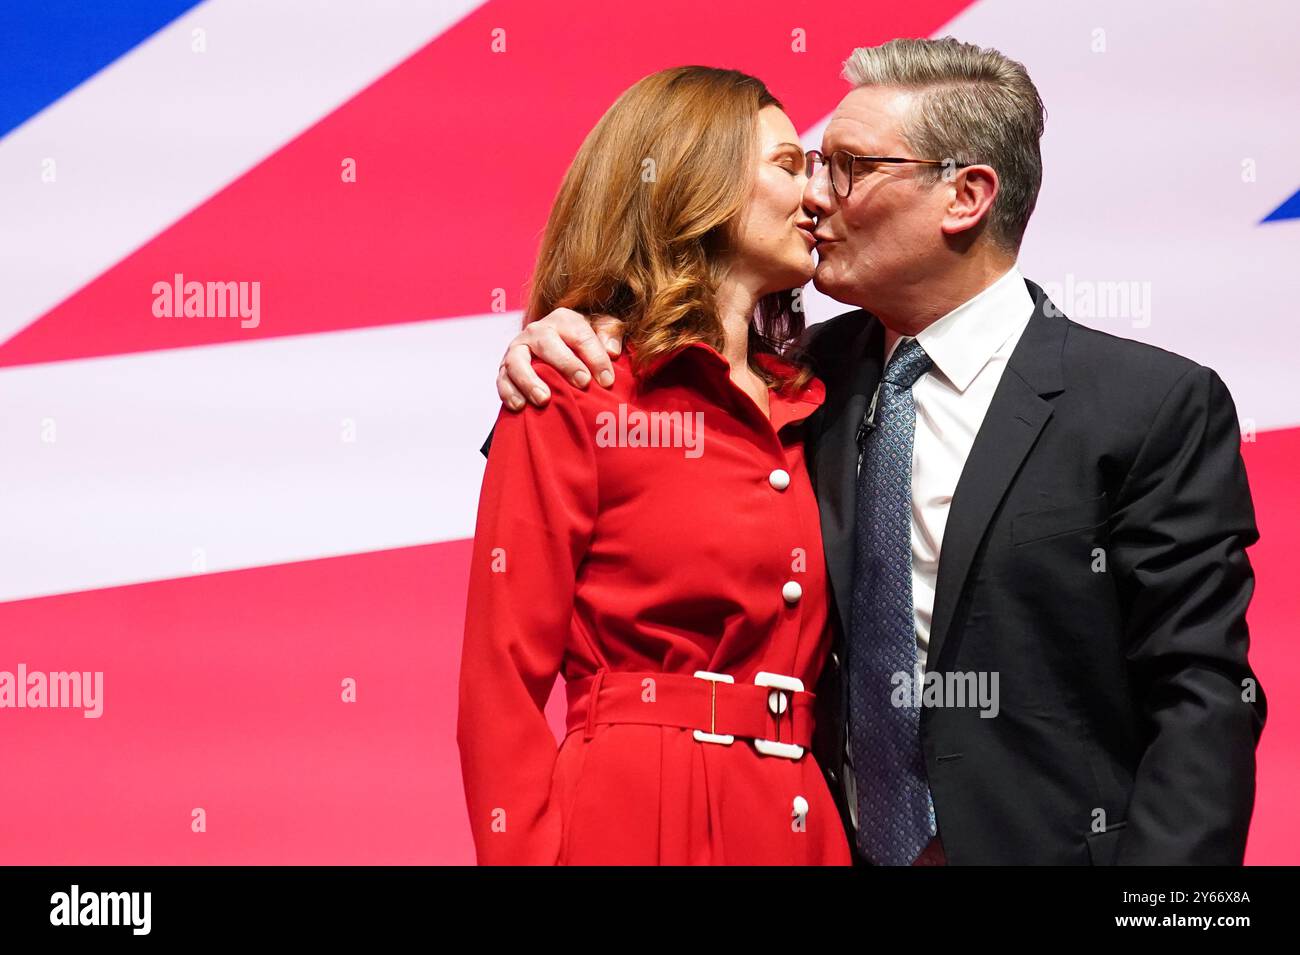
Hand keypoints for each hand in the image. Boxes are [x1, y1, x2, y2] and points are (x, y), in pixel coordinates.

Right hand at [497, 309, 624, 408]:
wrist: (558, 351)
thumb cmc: (584, 344)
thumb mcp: (602, 330)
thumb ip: (611, 332)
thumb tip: (612, 350)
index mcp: (563, 319)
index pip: (580, 334)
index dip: (595, 356)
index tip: (607, 380)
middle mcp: (538, 330)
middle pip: (547, 342)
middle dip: (565, 363)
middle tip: (582, 383)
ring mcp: (518, 349)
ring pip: (517, 361)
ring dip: (529, 380)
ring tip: (544, 399)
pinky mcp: (505, 368)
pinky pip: (502, 379)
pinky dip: (508, 392)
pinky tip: (520, 406)